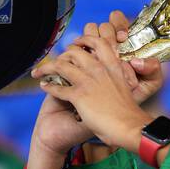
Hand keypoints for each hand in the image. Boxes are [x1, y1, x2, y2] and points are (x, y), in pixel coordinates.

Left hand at [34, 27, 151, 151]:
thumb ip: (115, 78)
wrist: (130, 128)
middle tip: (56, 62)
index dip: (84, 40)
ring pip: (61, 66)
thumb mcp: (125, 88)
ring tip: (39, 72)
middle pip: (74, 51)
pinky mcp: (79, 96)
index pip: (98, 43)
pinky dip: (48, 86)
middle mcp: (100, 70)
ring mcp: (89, 81)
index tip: (76, 44)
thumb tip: (106, 76)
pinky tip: (44, 87)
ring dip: (46, 69)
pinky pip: (57, 87)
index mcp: (113, 67)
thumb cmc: (128, 113)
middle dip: (61, 55)